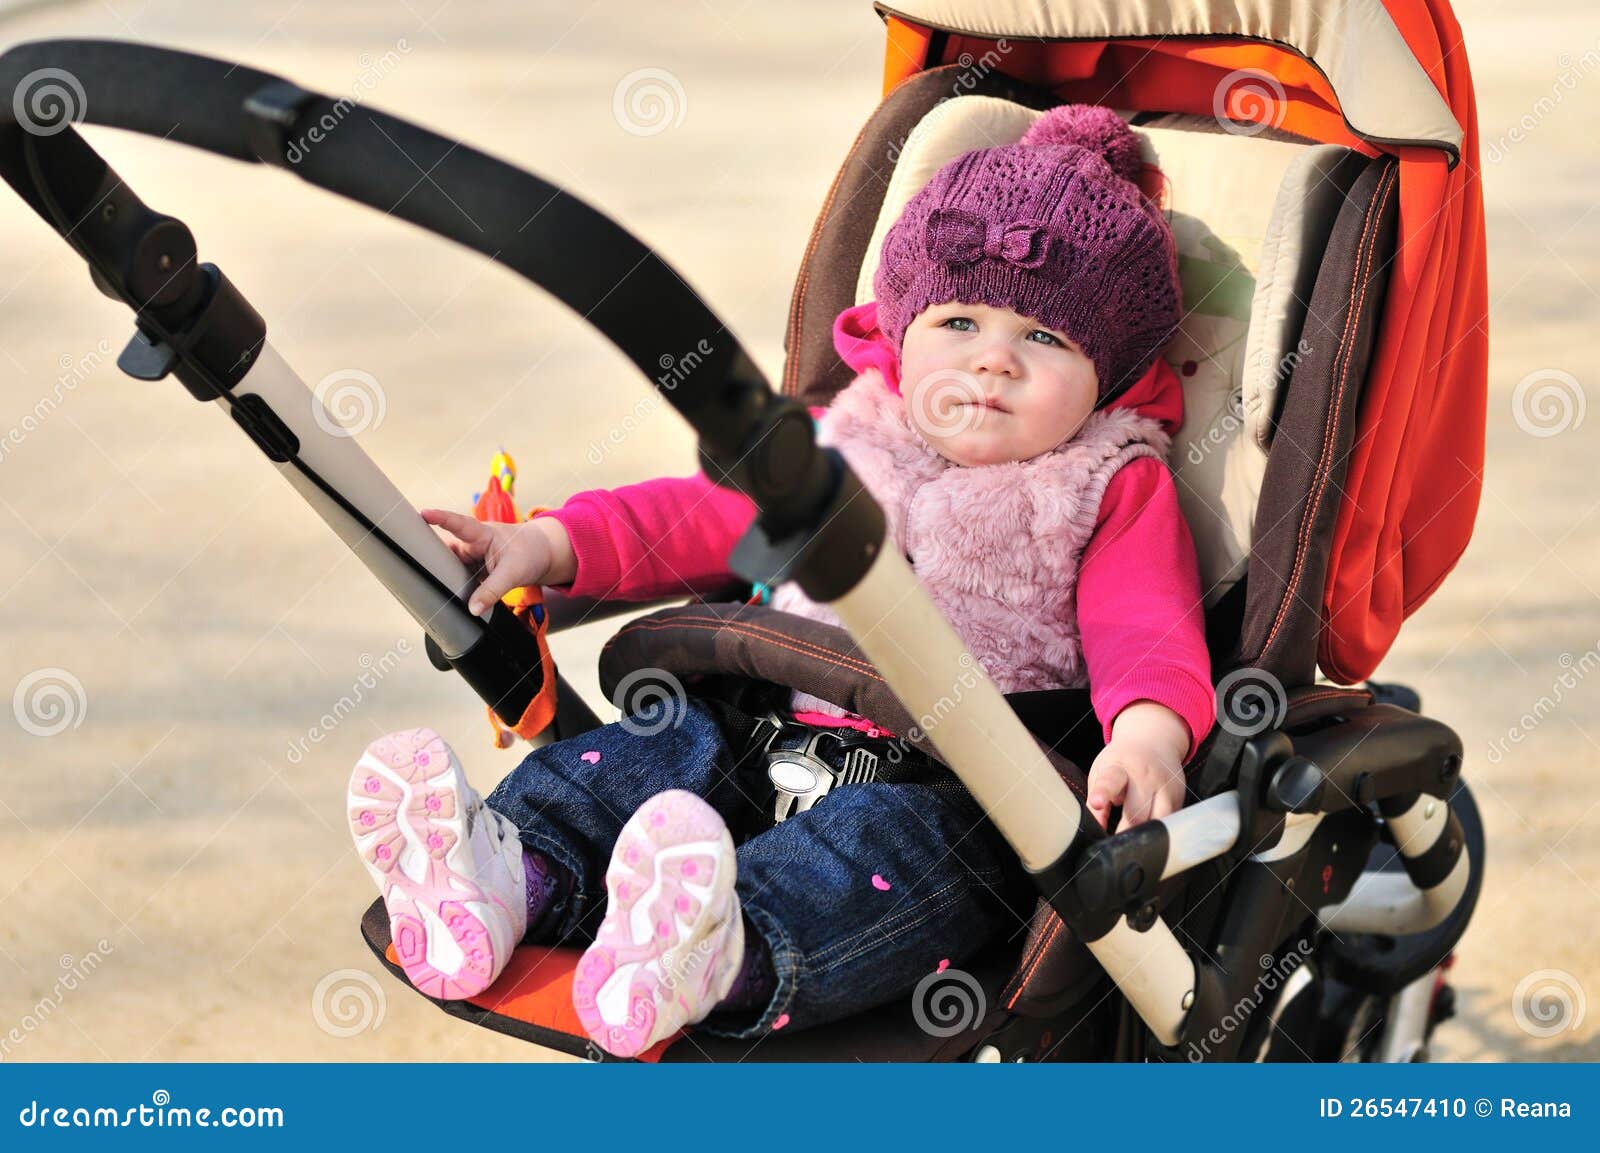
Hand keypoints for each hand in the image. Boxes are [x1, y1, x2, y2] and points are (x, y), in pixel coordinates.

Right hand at [421, 508, 575, 617]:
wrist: (541, 555)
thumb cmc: (530, 553)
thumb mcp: (513, 573)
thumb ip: (493, 591)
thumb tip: (473, 609)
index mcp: (482, 534)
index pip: (458, 524)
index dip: (440, 518)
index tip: (423, 514)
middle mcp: (471, 543)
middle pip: (445, 549)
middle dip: (432, 556)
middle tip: (417, 565)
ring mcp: (470, 556)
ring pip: (449, 566)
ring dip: (444, 575)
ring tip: (436, 586)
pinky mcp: (471, 569)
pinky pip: (457, 577)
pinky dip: (455, 585)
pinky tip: (450, 593)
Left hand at [1086, 701, 1190, 830]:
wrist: (1154, 741)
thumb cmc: (1122, 760)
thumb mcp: (1101, 772)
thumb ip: (1096, 804)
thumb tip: (1095, 830)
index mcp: (1120, 768)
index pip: (1111, 781)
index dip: (1103, 793)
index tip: (1096, 802)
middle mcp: (1146, 777)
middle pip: (1137, 814)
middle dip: (1125, 830)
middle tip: (1116, 838)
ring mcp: (1166, 788)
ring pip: (1158, 822)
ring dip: (1145, 833)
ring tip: (1134, 834)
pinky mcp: (1180, 798)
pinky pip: (1169, 822)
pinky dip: (1159, 829)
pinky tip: (1150, 823)